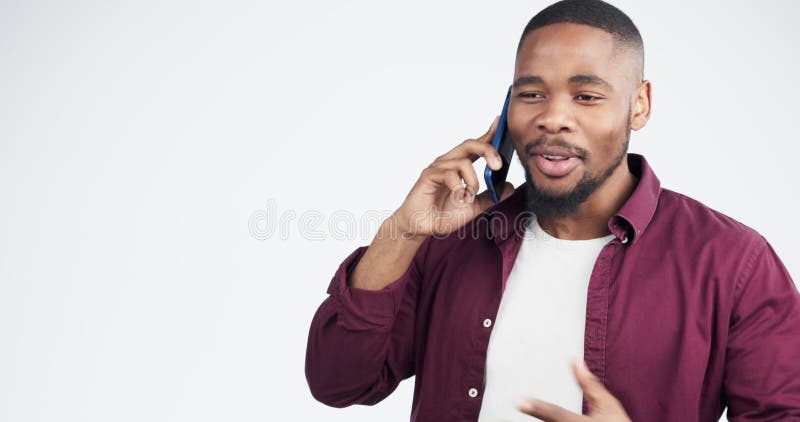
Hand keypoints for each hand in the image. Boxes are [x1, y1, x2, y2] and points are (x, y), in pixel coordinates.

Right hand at [390, 116, 514, 239]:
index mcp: (459, 166)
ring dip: (472, 181)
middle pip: (470, 144)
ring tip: (468, 197)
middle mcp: (448, 162)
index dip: (488, 133)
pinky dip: (459, 187)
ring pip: (463, 162)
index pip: (476, 146)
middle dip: (487, 150)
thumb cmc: (442, 215)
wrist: (421, 227)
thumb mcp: (474, 207)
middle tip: (498, 166)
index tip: (500, 122)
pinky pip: (449, 174)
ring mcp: (438, 168)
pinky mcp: (429, 175)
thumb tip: (510, 186)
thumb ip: (491, 196)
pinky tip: (458, 198)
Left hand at [517, 359, 630, 421]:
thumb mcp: (608, 405)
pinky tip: (541, 415)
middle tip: (521, 403)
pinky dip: (549, 421)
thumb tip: (575, 362)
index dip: (537, 407)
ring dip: (543, 418)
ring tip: (530, 406)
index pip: (556, 414)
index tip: (519, 401)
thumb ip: (590, 384)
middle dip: (537, 411)